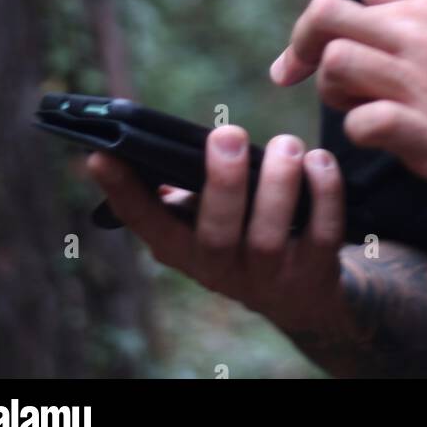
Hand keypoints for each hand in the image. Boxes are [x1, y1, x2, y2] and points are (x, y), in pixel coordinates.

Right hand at [85, 128, 345, 332]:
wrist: (304, 294)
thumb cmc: (243, 231)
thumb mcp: (206, 217)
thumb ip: (182, 186)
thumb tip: (143, 139)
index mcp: (184, 249)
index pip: (145, 224)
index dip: (121, 192)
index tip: (101, 154)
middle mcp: (221, 270)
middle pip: (214, 234)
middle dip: (221, 181)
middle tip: (226, 132)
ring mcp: (268, 277)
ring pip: (267, 234)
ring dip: (278, 181)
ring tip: (286, 144)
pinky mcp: (314, 274)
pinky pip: (322, 233)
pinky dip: (325, 192)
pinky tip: (319, 161)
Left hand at [270, 0, 426, 206]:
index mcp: (424, 14)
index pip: (336, 3)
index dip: (304, 34)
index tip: (296, 64)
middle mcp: (419, 40)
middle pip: (325, 19)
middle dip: (301, 50)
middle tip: (299, 79)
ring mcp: (423, 86)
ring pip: (338, 67)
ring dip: (333, 94)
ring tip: (358, 109)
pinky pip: (364, 124)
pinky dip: (361, 135)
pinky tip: (385, 140)